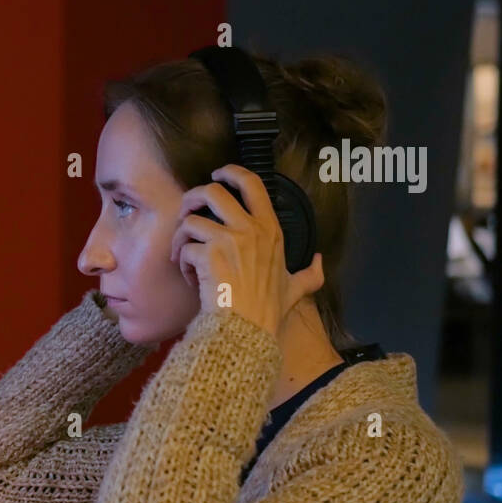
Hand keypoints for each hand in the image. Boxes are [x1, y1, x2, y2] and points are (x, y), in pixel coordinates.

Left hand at [167, 165, 324, 337]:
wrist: (248, 330)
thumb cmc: (268, 311)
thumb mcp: (296, 289)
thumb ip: (310, 274)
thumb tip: (320, 261)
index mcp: (269, 230)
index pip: (252, 183)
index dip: (231, 172)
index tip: (217, 176)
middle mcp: (250, 229)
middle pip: (212, 191)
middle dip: (192, 198)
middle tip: (187, 212)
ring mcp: (228, 240)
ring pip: (190, 220)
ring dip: (180, 238)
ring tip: (183, 255)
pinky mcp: (208, 255)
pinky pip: (184, 248)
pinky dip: (181, 262)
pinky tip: (190, 278)